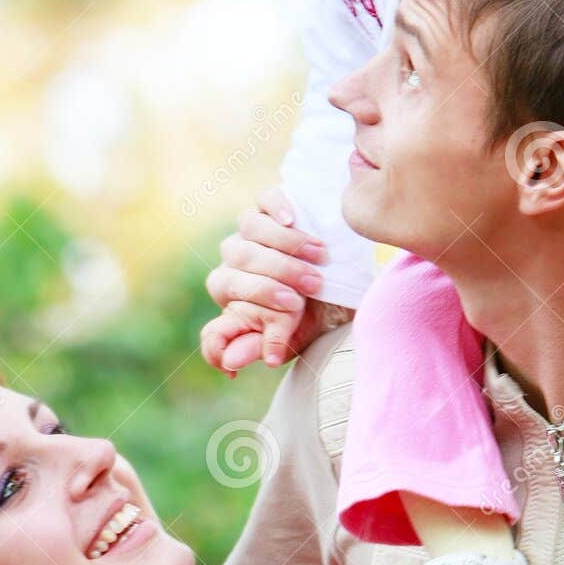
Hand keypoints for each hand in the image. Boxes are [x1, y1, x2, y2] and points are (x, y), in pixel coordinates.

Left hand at [203, 187, 326, 371]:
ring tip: (319, 256)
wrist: (337, 284)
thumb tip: (231, 363)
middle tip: (313, 284)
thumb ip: (262, 345)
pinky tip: (293, 219)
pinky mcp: (266, 206)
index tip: (292, 307)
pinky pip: (262, 201)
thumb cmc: (310, 314)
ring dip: (286, 244)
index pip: (225, 290)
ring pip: (249, 229)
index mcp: (229, 294)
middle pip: (239, 260)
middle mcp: (232, 261)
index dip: (256, 299)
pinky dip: (276, 207)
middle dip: (279, 273)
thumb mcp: (292, 335)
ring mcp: (247, 232)